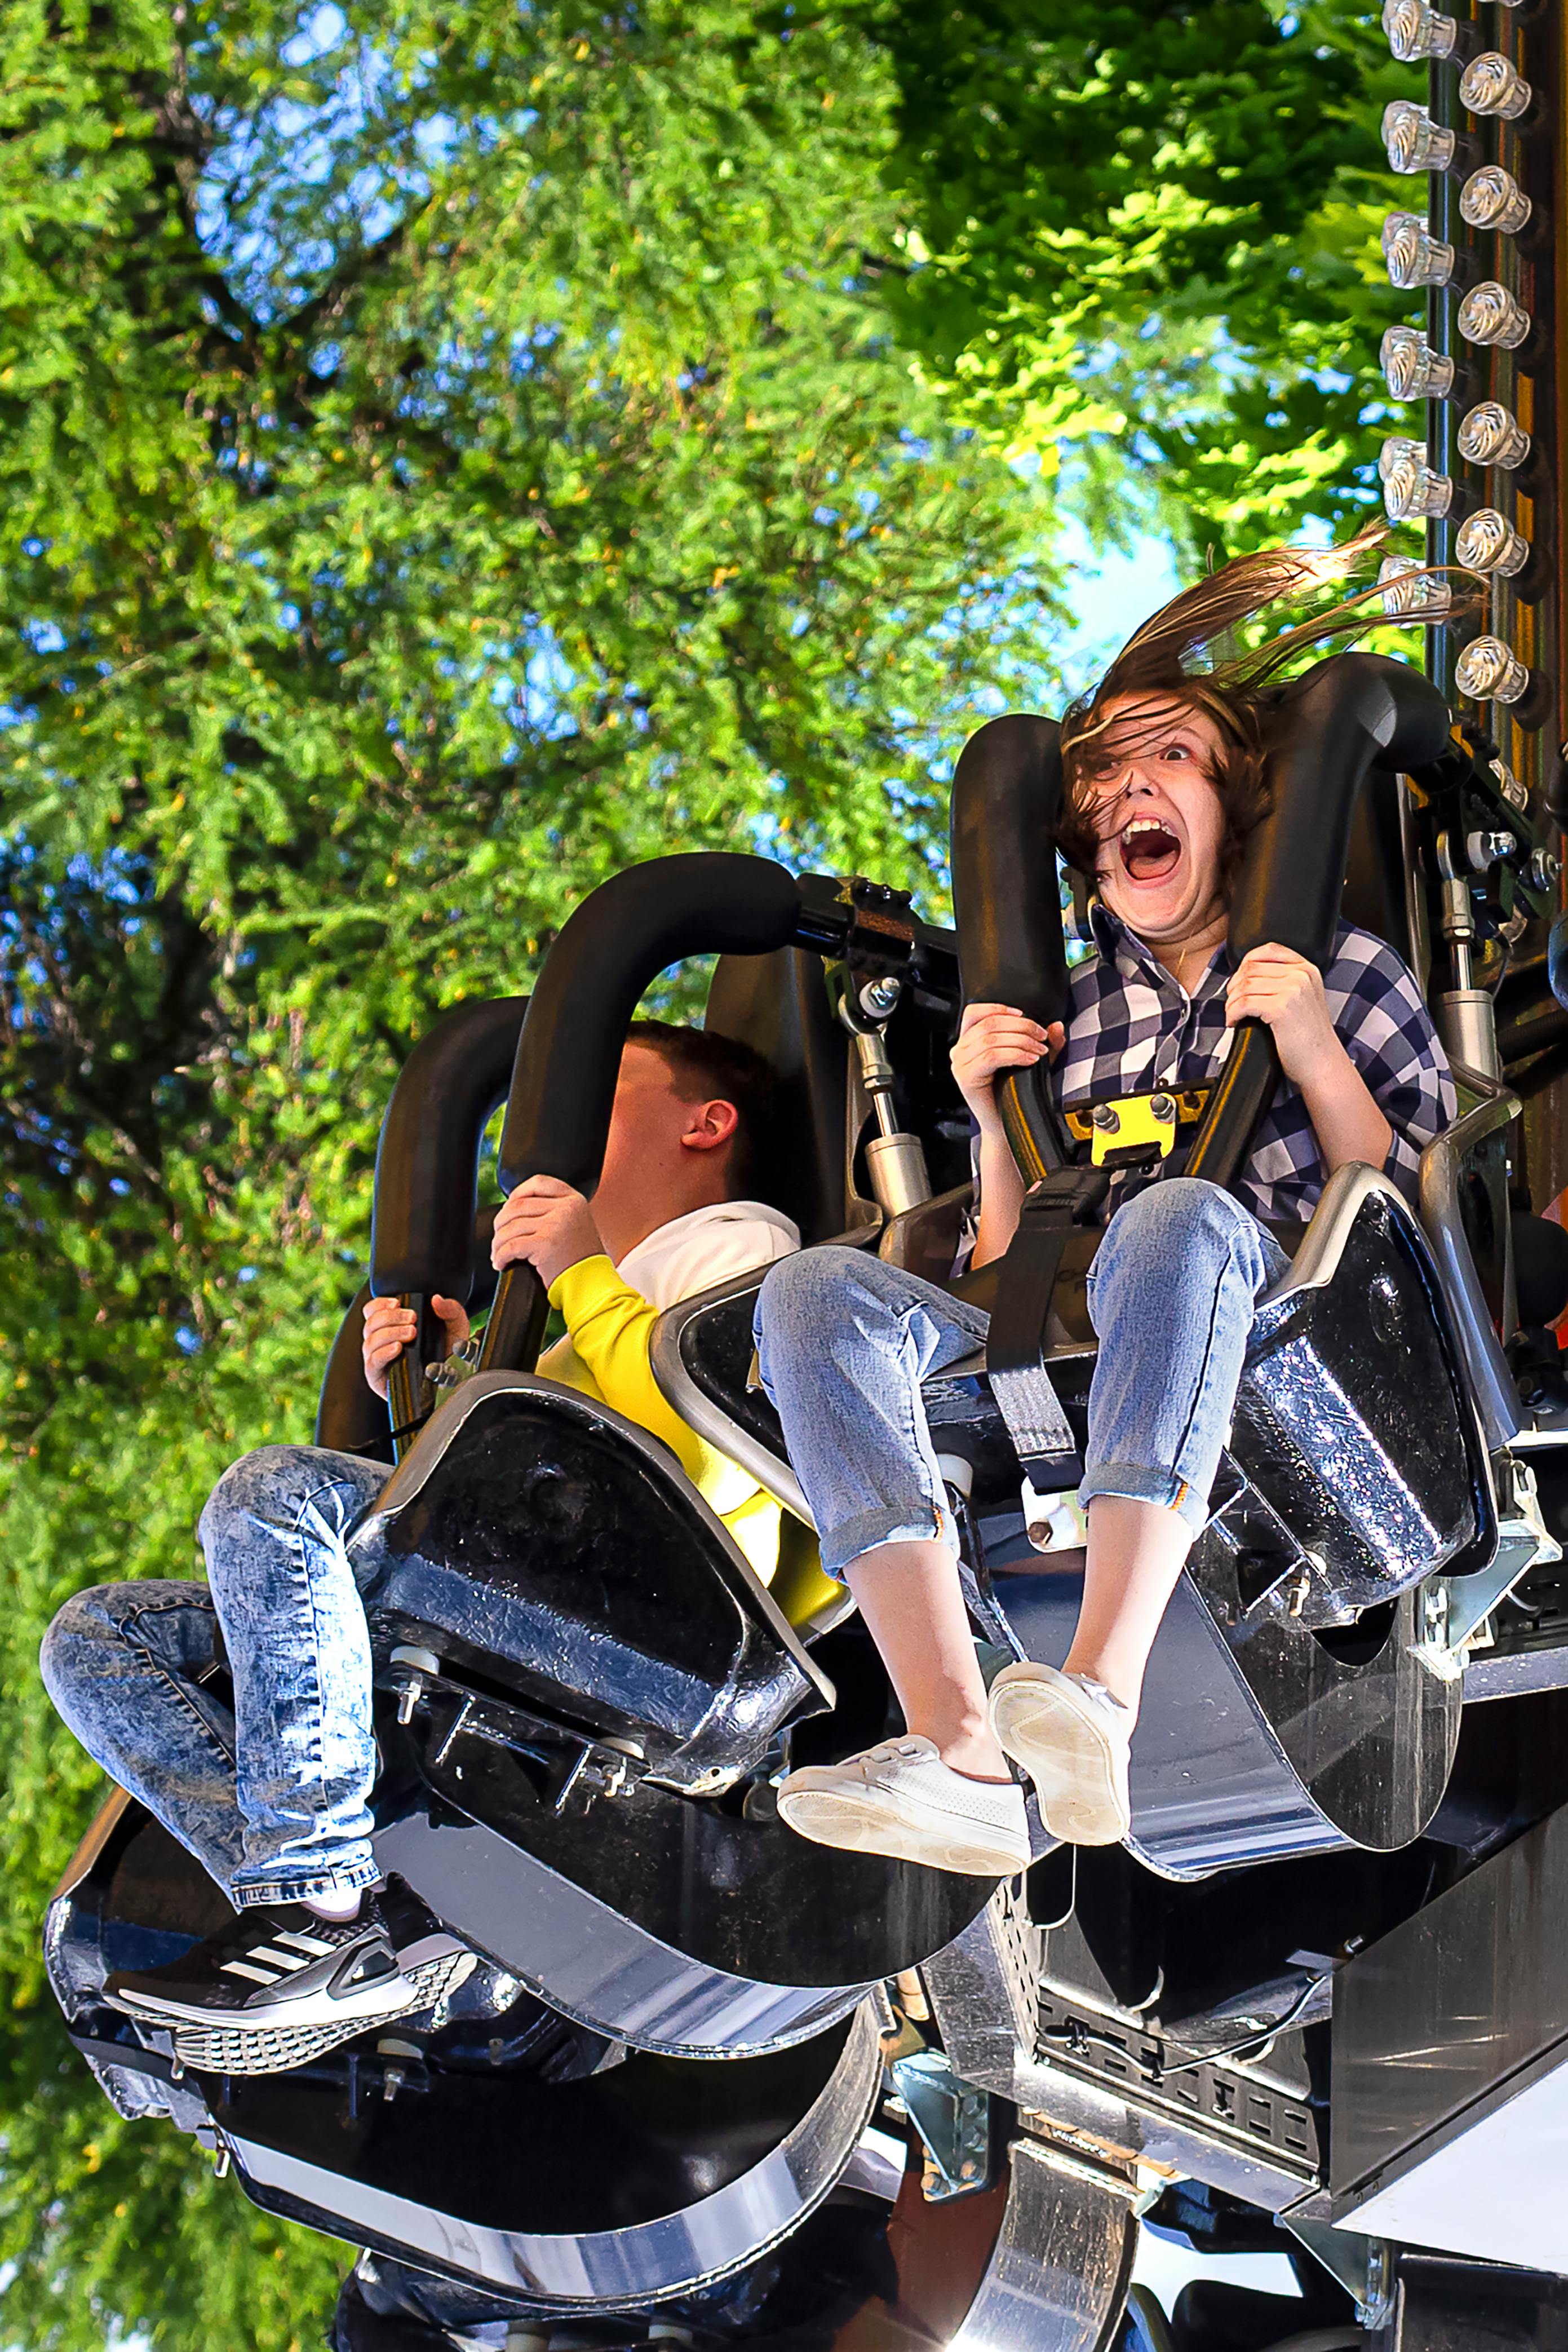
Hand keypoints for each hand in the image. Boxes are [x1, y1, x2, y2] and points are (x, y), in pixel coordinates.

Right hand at [361, 1293, 470, 1400]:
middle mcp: (381, 1342)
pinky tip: (397, 1348)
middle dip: (391, 1317)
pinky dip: (383, 1353)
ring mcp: (378, 1360)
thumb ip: (451, 1311)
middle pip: (371, 1323)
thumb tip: (436, 1299)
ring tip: (411, 1333)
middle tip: (412, 1318)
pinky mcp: (378, 1379)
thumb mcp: (455, 1330)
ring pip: (370, 1341)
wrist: (451, 1386)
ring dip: (390, 1332)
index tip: (397, 1302)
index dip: (380, 1304)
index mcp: (392, 1327)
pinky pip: (372, 1363)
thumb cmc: (448, 1355)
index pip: (372, 1311)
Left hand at [491, 1174, 603, 1290]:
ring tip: (498, 1254)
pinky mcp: (545, 1244)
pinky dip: (500, 1255)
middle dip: (501, 1223)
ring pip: (511, 1226)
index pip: (538, 1183)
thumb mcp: (575, 1224)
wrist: (592, 1285)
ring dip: (498, 1242)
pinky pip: (511, 1246)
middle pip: (518, 1205)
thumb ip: (554, 1210)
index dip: (517, 1194)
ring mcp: (556, 1225)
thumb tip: (515, 1208)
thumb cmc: (580, 1260)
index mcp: (574, 1200)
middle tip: (499, 1238)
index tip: (508, 1210)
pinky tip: (501, 1263)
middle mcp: (566, 1208)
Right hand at [951, 1002, 1063, 1130]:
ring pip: (991, 1039)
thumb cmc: (1015, 1094)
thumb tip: (1056, 1026)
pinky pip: (991, 1056)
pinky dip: (1014, 1054)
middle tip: (1042, 1037)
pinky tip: (1030, 1061)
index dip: (999, 1008)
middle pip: (988, 1023)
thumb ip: (1045, 1043)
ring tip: (1040, 1051)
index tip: (1024, 1014)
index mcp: (968, 1042)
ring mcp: (960, 1065)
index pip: (975, 1012)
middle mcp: (959, 1051)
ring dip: (1021, 1041)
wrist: (1008, 1127)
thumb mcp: (1033, 1061)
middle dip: (1021, 1026)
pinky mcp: (966, 1078)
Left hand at [1225, 944, 1343, 1085]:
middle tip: (1232, 1003)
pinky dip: (1232, 1013)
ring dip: (1231, 1002)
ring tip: (1233, 1016)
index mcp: (1307, 969)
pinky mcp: (1282, 1008)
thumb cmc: (1308, 1038)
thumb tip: (1245, 976)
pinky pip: (1243, 1003)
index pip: (1268, 949)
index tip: (1238, 982)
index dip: (1245, 964)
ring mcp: (1293, 990)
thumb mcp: (1304, 999)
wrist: (1322, 1064)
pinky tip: (1234, 1023)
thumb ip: (1285, 981)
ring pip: (1244, 985)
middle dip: (1234, 986)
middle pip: (1251, 967)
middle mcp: (1302, 975)